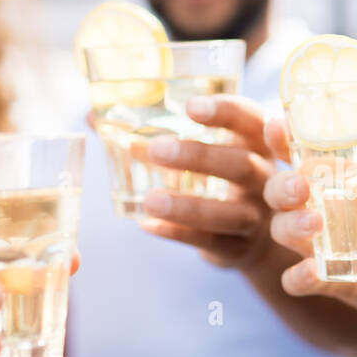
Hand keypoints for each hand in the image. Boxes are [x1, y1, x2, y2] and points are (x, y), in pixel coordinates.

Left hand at [133, 94, 277, 269]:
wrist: (261, 238)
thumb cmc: (222, 180)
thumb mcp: (209, 151)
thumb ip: (157, 133)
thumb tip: (91, 115)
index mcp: (258, 145)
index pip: (251, 121)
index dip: (226, 112)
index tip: (191, 107)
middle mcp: (265, 179)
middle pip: (241, 165)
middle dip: (200, 157)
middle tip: (157, 150)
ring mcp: (256, 217)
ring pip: (228, 213)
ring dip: (189, 206)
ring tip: (150, 200)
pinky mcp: (239, 249)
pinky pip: (211, 243)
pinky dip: (179, 234)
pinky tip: (148, 226)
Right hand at [262, 117, 356, 318]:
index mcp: (334, 176)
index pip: (298, 149)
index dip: (282, 135)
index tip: (279, 124)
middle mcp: (315, 206)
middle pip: (280, 189)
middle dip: (284, 184)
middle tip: (302, 186)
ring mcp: (316, 245)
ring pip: (282, 229)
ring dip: (292, 225)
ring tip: (315, 225)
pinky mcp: (325, 281)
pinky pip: (295, 280)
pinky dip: (299, 277)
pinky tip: (310, 273)